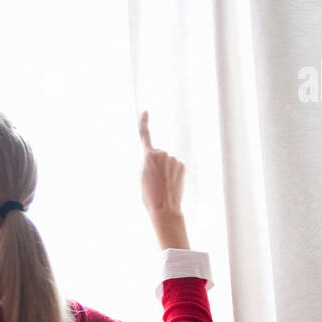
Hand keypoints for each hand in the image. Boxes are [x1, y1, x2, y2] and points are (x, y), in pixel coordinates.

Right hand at [139, 110, 189, 248]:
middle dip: (154, 163)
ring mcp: (173, 159)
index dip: (144, 122)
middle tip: (152, 179)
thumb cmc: (149, 195)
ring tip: (161, 184)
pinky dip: (171, 173)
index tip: (145, 112)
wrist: (165, 208)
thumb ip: (145, 162)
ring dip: (163, 169)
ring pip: (166, 161)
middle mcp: (162, 154)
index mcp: (148, 156)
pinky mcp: (181, 166)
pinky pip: (174, 166)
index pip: (145, 135)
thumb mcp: (140, 177)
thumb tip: (153, 158)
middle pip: (156, 154)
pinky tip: (169, 184)